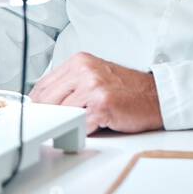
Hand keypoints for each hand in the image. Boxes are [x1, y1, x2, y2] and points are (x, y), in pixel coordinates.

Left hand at [29, 53, 163, 134]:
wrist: (156, 96)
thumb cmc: (127, 90)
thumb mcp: (94, 77)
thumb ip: (69, 86)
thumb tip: (43, 103)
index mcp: (79, 62)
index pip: (42, 86)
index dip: (36, 105)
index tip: (36, 116)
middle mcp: (84, 70)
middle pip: (47, 100)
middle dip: (49, 117)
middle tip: (54, 126)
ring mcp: (93, 86)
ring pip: (62, 114)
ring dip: (68, 124)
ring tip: (82, 123)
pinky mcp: (102, 105)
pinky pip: (80, 125)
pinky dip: (84, 131)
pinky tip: (95, 126)